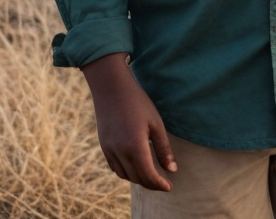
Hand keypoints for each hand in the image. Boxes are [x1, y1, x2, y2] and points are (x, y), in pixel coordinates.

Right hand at [80, 53, 176, 190]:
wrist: (111, 87)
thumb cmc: (138, 103)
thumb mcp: (156, 124)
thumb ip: (163, 149)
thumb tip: (172, 170)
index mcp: (135, 147)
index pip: (148, 176)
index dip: (160, 184)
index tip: (170, 187)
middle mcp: (120, 152)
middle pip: (137, 178)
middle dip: (151, 184)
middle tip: (163, 182)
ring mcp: (109, 150)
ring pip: (125, 175)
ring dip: (138, 178)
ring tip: (151, 175)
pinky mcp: (104, 146)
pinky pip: (115, 167)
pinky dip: (126, 171)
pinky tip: (136, 165)